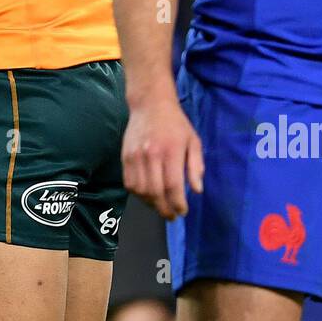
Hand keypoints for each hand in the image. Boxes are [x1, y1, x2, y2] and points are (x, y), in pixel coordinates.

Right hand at [121, 91, 203, 219]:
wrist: (150, 104)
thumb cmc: (176, 123)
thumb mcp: (193, 141)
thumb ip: (196, 166)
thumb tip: (196, 190)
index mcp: (171, 151)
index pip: (173, 186)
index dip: (178, 204)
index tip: (183, 212)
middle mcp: (151, 154)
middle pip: (155, 192)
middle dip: (164, 209)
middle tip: (171, 216)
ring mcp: (135, 156)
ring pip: (140, 190)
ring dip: (150, 204)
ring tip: (160, 206)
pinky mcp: (125, 156)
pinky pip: (128, 183)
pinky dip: (137, 194)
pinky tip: (147, 195)